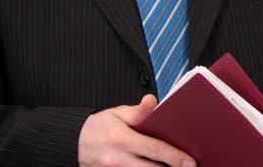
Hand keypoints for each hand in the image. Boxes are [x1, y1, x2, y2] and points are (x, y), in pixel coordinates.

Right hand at [78, 94, 195, 166]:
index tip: (190, 161)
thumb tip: (153, 101)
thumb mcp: (117, 113)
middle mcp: (116, 159)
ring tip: (175, 166)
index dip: (174, 156)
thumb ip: (138, 111)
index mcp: (121, 139)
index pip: (154, 149)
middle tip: (189, 166)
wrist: (72, 142)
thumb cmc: (99, 126)